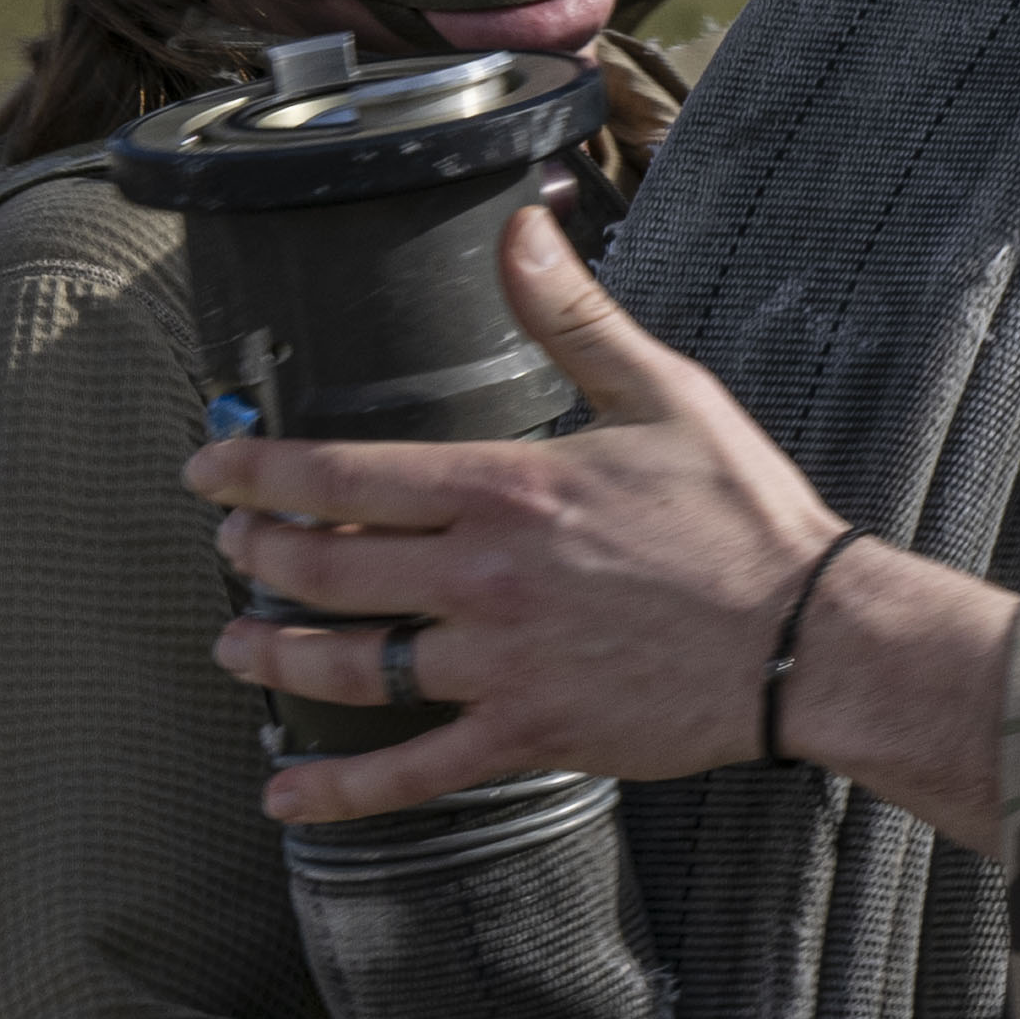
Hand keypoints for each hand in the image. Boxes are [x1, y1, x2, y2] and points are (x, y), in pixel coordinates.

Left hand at [190, 205, 1019, 830]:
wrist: (810, 638)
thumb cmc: (744, 514)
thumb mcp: (663, 392)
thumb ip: (572, 314)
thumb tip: (519, 223)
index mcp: (507, 488)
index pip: (342, 478)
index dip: (257, 474)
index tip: (209, 471)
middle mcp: (483, 579)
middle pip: (326, 571)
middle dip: (256, 557)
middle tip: (228, 550)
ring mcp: (499, 664)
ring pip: (350, 667)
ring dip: (275, 658)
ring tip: (236, 647)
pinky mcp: (529, 735)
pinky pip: (413, 772)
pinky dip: (341, 790)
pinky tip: (284, 795)